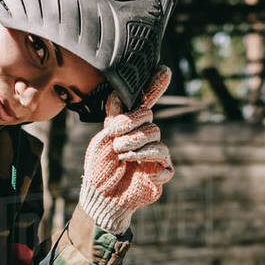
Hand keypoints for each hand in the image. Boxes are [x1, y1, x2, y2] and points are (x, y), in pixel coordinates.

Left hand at [77, 67, 173, 233]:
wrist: (101, 196)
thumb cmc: (100, 169)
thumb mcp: (102, 139)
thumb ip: (114, 118)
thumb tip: (117, 94)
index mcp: (130, 125)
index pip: (145, 101)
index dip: (154, 85)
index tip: (163, 68)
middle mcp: (145, 135)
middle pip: (149, 117)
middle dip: (130, 124)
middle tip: (114, 135)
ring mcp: (154, 153)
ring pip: (155, 136)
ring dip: (134, 144)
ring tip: (120, 154)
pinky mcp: (161, 171)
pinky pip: (164, 160)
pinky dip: (149, 161)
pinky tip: (137, 168)